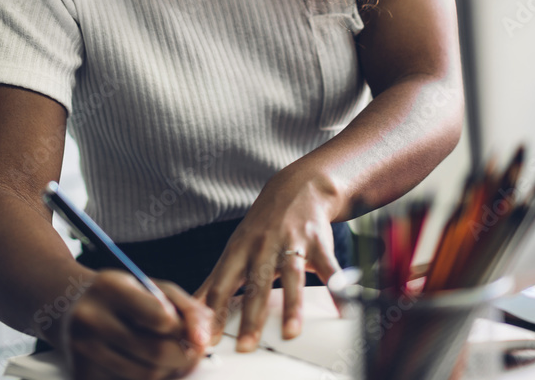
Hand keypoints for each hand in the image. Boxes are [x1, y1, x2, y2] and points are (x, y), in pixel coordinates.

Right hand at [63, 270, 212, 379]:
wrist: (62, 303)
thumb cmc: (114, 293)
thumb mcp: (148, 285)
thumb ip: (184, 306)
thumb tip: (204, 337)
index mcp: (110, 288)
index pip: (160, 318)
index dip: (184, 329)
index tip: (189, 331)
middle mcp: (92, 319)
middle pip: (156, 353)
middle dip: (184, 357)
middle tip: (191, 351)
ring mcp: (83, 350)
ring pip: (145, 376)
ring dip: (168, 371)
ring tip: (170, 356)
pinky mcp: (81, 373)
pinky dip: (145, 378)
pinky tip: (145, 364)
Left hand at [195, 168, 343, 351]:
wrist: (297, 189)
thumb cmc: (261, 228)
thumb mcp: (234, 250)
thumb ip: (215, 282)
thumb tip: (191, 310)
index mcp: (238, 252)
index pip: (221, 286)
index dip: (214, 313)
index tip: (208, 340)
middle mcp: (262, 248)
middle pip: (255, 285)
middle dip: (251, 316)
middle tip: (247, 345)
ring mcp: (291, 243)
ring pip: (291, 277)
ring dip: (291, 305)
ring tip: (290, 331)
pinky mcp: (318, 242)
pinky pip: (329, 267)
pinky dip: (337, 288)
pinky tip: (343, 307)